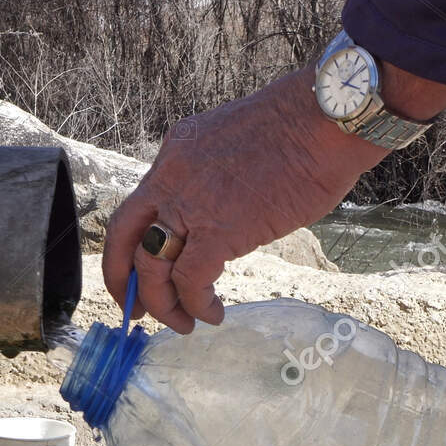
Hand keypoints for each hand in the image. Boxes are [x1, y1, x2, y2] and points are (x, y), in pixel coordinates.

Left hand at [101, 70, 379, 332]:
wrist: (324, 121)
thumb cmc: (302, 129)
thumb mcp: (236, 146)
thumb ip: (217, 177)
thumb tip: (224, 210)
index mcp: (176, 154)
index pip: (139, 206)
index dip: (131, 244)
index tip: (138, 271)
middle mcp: (172, 178)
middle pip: (124, 236)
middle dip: (121, 279)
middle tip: (135, 309)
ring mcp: (191, 204)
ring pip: (151, 266)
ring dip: (162, 304)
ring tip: (183, 323)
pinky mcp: (219, 230)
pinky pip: (190, 280)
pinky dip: (195, 305)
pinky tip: (212, 314)